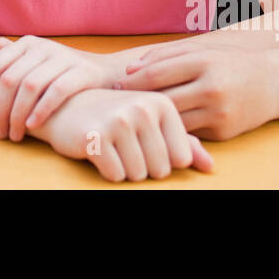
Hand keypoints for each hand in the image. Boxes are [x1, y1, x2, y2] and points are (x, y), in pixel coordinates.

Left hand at [0, 35, 119, 140]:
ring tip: (15, 135)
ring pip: (29, 86)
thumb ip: (7, 52)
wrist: (104, 72)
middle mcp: (42, 46)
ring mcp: (62, 57)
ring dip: (17, 115)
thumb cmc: (60, 70)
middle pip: (9, 80)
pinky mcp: (81, 71)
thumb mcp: (34, 57)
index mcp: (26, 43)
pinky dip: (41, 110)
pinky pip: (56, 91)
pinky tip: (33, 126)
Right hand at [37, 88, 214, 181]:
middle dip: (143, 167)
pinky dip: (108, 171)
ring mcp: (118, 121)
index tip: (146, 144)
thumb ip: (182, 143)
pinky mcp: (95, 137)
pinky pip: (115, 175)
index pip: (181, 158)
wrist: (68, 107)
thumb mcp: (150, 123)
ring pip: (138, 175)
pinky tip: (99, 151)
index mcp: (160, 103)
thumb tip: (209, 167)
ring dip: (125, 169)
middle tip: (125, 147)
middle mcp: (141, 108)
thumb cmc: (115, 115)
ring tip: (113, 148)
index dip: (164, 160)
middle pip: (160, 170)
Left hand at [117, 43, 278, 139]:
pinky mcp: (222, 133)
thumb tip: (130, 70)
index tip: (115, 85)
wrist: (273, 83)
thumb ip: (164, 56)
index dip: (131, 81)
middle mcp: (212, 89)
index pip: (157, 74)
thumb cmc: (229, 62)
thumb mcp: (200, 49)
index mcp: (204, 63)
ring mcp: (219, 114)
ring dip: (151, 119)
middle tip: (118, 103)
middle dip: (137, 102)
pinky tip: (158, 125)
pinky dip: (172, 129)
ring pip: (172, 121)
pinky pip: (188, 132)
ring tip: (133, 114)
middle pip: (161, 99)